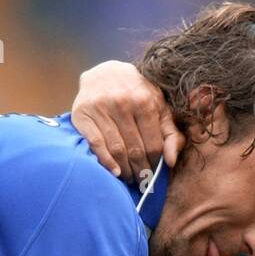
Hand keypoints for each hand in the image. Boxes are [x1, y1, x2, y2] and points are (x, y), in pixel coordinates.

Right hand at [71, 60, 184, 180]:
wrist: (105, 73)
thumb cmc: (137, 94)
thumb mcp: (159, 108)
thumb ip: (171, 134)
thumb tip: (170, 162)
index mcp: (145, 101)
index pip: (154, 144)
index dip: (155, 164)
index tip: (154, 174)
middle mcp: (122, 102)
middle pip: (135, 149)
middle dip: (141, 170)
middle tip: (142, 182)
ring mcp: (101, 107)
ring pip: (117, 149)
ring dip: (125, 169)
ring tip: (130, 178)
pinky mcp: (83, 113)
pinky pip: (96, 144)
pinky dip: (106, 161)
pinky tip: (114, 171)